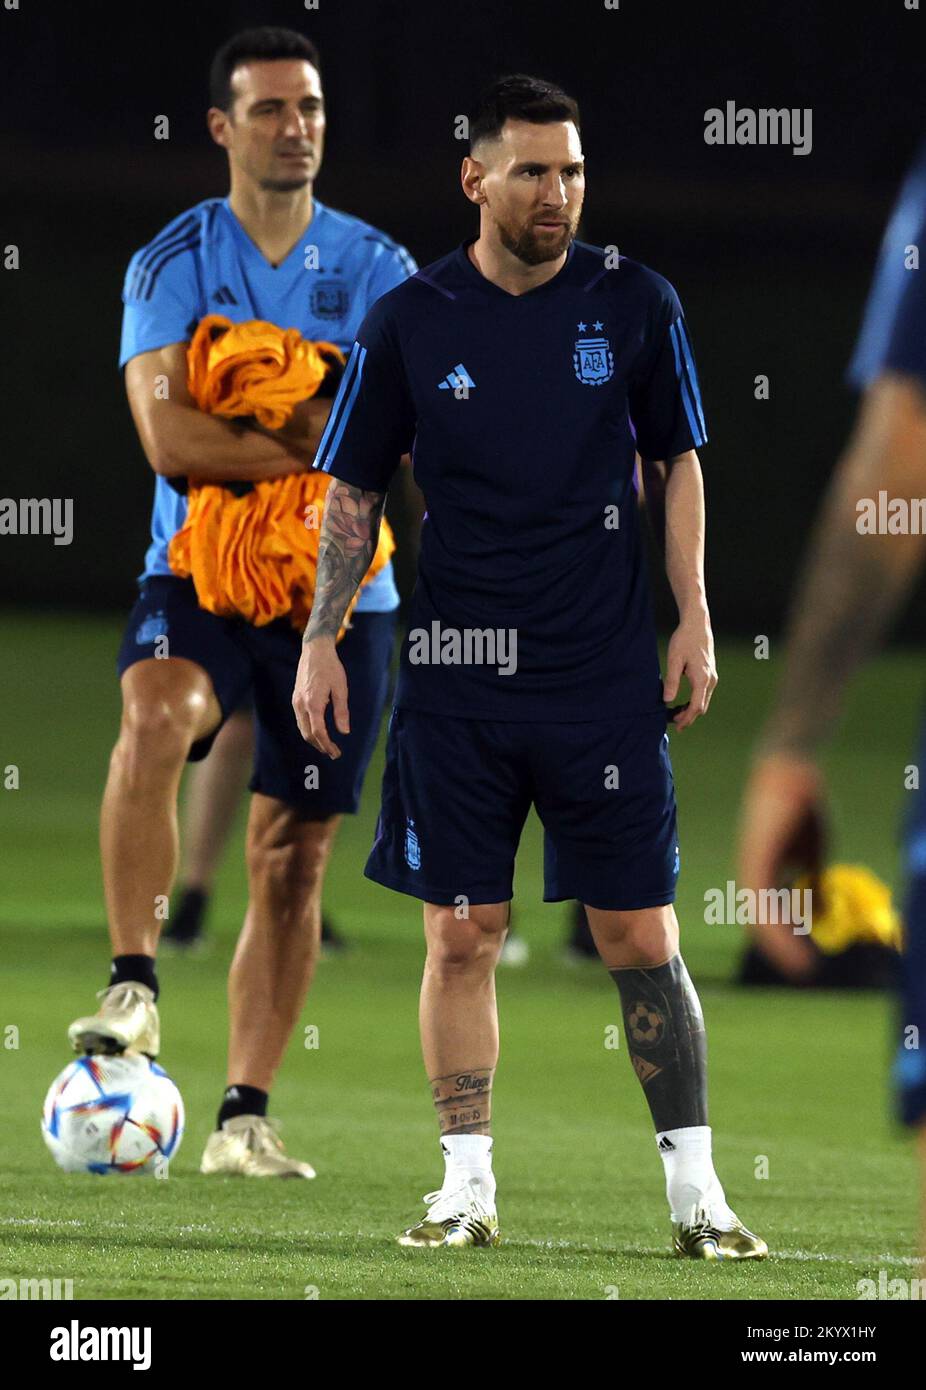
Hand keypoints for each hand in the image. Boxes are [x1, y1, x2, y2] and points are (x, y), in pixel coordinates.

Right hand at [292, 635, 348, 758]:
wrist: (315, 650)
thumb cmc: (331, 668)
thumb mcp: (341, 688)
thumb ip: (342, 711)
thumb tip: (344, 732)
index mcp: (313, 703)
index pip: (318, 732)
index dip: (327, 745)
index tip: (336, 753)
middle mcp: (301, 704)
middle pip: (307, 734)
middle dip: (320, 746)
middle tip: (333, 753)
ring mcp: (296, 701)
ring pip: (302, 728)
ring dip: (313, 740)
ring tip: (326, 746)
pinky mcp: (295, 698)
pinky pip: (300, 720)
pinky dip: (308, 730)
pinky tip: (317, 732)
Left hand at [662, 609, 717, 727]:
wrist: (697, 625)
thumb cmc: (684, 640)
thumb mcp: (674, 660)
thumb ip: (671, 681)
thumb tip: (667, 700)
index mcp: (702, 679)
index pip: (696, 706)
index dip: (686, 719)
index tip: (677, 726)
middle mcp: (710, 680)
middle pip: (702, 707)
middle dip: (689, 717)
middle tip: (674, 722)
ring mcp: (712, 677)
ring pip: (703, 701)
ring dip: (691, 710)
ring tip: (676, 714)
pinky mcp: (710, 674)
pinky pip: (704, 693)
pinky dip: (695, 701)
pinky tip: (683, 702)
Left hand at [737, 754, 826, 978]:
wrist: (790, 770)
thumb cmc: (800, 806)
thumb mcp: (811, 851)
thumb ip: (812, 880)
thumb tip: (819, 910)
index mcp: (762, 871)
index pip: (766, 916)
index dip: (783, 940)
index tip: (802, 960)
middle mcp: (751, 871)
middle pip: (760, 922)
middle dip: (782, 949)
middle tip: (802, 971)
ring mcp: (750, 864)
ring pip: (758, 916)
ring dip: (780, 943)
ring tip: (800, 965)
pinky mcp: (755, 856)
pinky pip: (760, 896)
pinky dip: (775, 919)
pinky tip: (790, 935)